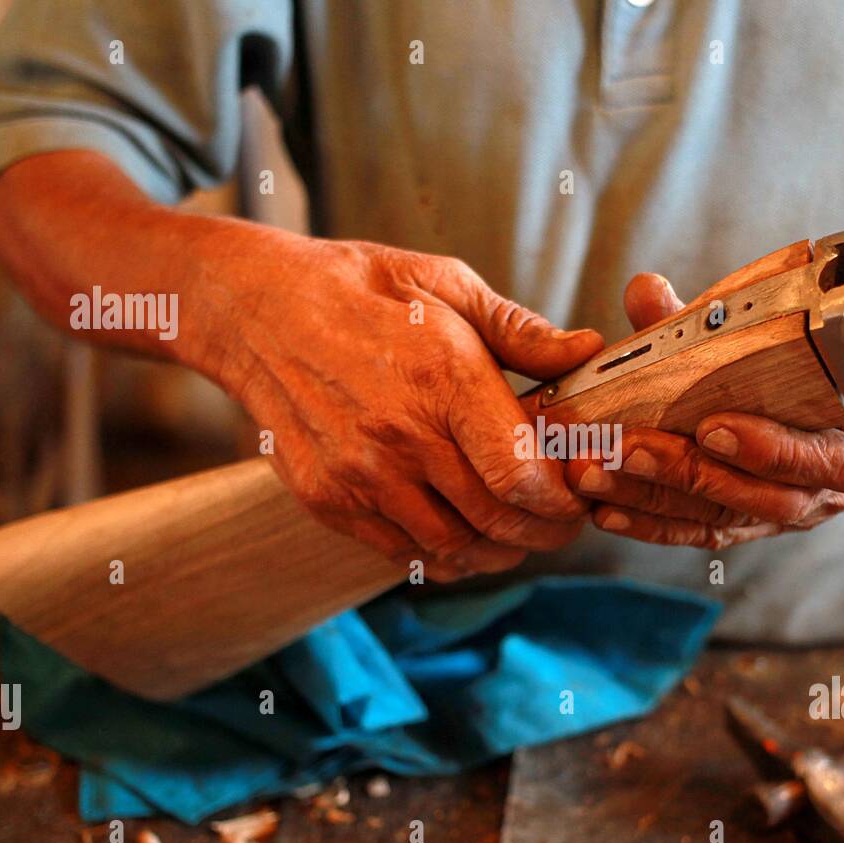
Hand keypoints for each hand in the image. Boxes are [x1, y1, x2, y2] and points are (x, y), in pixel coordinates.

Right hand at [216, 238, 604, 579]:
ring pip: (455, 547)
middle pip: (496, 519)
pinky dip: (448, 555)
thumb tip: (588, 351)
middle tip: (565, 520)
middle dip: (546, 529)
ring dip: (501, 549)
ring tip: (522, 531)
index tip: (579, 492)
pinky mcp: (329, 502)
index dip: (562, 498)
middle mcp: (399, 438)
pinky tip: (468, 534)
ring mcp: (359, 478)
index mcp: (441, 379)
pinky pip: (405, 553)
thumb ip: (521, 331)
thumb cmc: (360, 291)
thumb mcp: (445, 285)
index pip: (520, 474)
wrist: (255, 311)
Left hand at [564, 273, 843, 548]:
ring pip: (719, 520)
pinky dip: (649, 524)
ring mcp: (785, 515)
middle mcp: (825, 489)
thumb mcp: (769, 321)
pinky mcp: (746, 528)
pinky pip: (696, 534)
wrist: (822, 383)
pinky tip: (606, 511)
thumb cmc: (802, 351)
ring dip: (652, 499)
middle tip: (627, 448)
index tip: (711, 428)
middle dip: (686, 474)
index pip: (822, 458)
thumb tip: (646, 291)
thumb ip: (711, 313)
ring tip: (598, 476)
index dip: (768, 449)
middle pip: (759, 497)